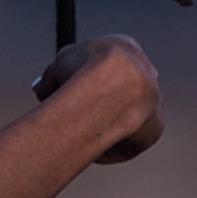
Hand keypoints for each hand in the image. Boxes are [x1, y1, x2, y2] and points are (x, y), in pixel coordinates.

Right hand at [32, 35, 163, 163]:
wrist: (111, 88)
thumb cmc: (83, 68)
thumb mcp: (60, 63)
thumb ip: (54, 75)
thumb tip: (41, 89)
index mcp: (127, 47)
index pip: (107, 63)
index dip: (84, 77)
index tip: (68, 91)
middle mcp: (147, 71)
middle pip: (120, 90)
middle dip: (99, 102)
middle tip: (74, 116)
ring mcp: (153, 100)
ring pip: (126, 116)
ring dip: (106, 125)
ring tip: (80, 135)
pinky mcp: (154, 129)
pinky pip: (131, 141)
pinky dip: (113, 147)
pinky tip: (93, 150)